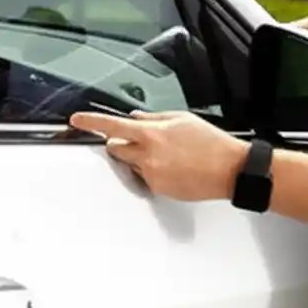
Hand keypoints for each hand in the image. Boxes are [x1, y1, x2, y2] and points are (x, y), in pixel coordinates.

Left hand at [68, 110, 248, 201]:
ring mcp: (152, 175)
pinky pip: (146, 178)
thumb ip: (152, 118)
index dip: (91, 122)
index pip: (112, 126)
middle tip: (141, 141)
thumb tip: (134, 118)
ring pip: (131, 164)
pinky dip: (154, 172)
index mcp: (152, 134)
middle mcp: (148, 156)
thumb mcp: (181, 119)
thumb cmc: (211, 143)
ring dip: (140, 158)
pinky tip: (175, 168)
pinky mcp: (159, 189)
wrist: (229, 169)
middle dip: (121, 144)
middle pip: (115, 149)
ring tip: (170, 155)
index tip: (77, 120)